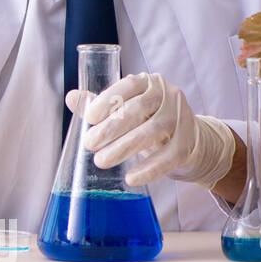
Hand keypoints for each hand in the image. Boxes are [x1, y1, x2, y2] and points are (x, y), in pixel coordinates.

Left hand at [67, 72, 235, 188]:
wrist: (188, 140)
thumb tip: (71, 97)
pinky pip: (168, 157)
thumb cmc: (147, 121)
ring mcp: (181, 119)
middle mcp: (168, 96)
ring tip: (101, 161)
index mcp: (148, 83)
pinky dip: (149, 169)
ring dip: (124, 148)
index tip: (89, 117)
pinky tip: (130, 178)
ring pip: (152, 132)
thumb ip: (99, 105)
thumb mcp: (125, 110)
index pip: (127, 86)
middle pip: (138, 110)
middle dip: (111, 128)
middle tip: (89, 144)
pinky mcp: (188, 144)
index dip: (107, 100)